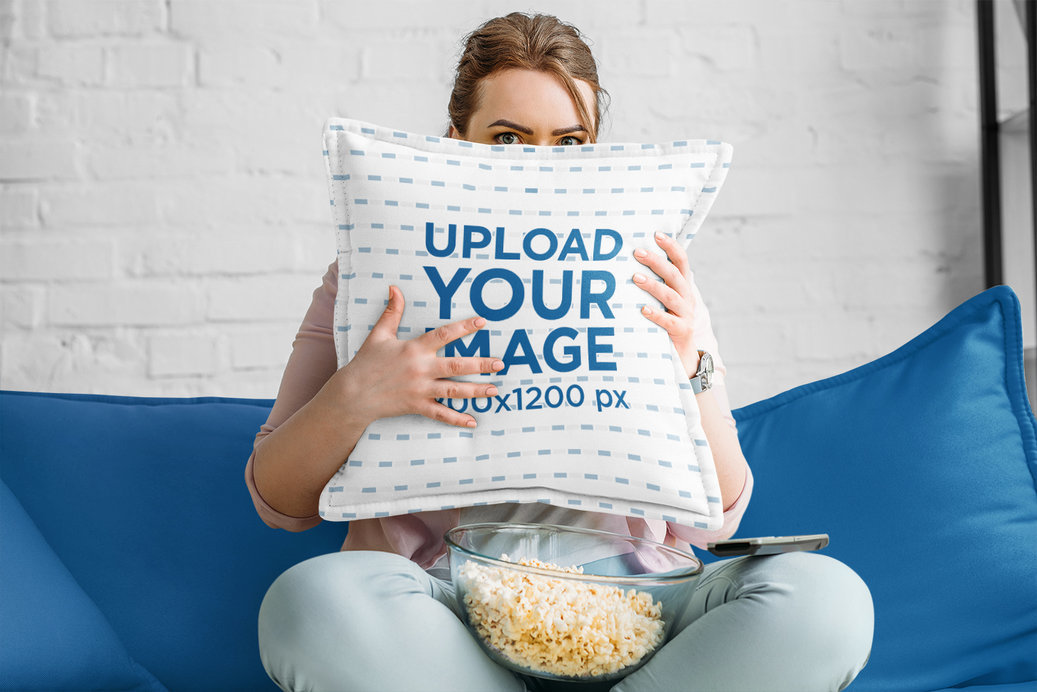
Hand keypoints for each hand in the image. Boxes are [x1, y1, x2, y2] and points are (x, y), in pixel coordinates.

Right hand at [336, 285, 503, 427]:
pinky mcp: (416, 406)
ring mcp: (420, 390)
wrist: (352, 394)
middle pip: (457, 365)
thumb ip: (391, 312)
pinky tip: (472, 422)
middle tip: (500, 364)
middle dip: (481, 364)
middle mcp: (420, 369)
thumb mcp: (379, 335)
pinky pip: (440, 414)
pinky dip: (456, 419)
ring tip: (494, 390)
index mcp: (414, 348)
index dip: (464, 327)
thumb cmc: (366, 363)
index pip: (444, 334)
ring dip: (476, 391)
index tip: (483, 322)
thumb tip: (395, 288)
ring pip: (453, 390)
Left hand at [632, 232, 700, 377]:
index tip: (656, 234)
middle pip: (674, 275)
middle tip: (637, 252)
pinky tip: (642, 309)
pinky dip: (655, 315)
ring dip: (652, 286)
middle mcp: (687, 298)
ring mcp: (686, 315)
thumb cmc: (666, 324)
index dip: (671, 247)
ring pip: (670, 296)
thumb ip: (655, 284)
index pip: (681, 262)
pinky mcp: (681, 332)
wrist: (683, 356)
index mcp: (683, 288)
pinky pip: (668, 322)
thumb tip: (629, 263)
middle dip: (656, 262)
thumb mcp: (664, 302)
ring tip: (635, 277)